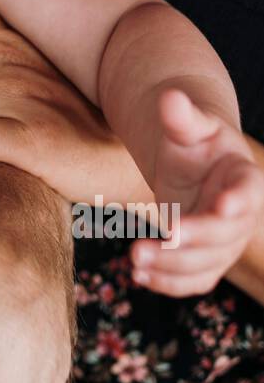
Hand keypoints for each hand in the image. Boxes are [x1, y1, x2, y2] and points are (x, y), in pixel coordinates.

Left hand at [133, 89, 263, 296]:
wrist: (195, 167)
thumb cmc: (195, 142)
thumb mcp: (189, 126)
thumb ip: (181, 117)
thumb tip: (170, 98)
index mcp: (244, 178)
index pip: (247, 191)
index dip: (238, 200)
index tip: (221, 205)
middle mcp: (241, 216)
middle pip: (224, 235)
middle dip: (190, 240)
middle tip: (153, 240)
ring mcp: (226, 242)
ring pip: (206, 264)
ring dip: (171, 267)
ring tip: (134, 260)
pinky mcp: (206, 260)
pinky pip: (193, 280)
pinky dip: (167, 283)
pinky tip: (139, 276)